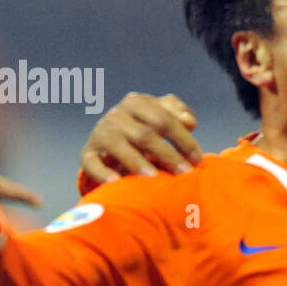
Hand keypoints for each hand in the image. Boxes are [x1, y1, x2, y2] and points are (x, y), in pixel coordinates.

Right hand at [79, 92, 202, 183]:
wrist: (111, 142)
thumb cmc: (147, 129)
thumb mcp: (164, 118)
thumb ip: (180, 116)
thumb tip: (190, 122)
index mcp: (137, 102)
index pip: (164, 119)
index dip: (184, 140)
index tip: (198, 160)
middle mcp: (117, 115)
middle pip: (145, 134)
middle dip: (167, 155)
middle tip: (184, 173)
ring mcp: (101, 133)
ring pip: (120, 146)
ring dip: (137, 162)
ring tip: (154, 178)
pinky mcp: (88, 153)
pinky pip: (93, 164)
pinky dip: (104, 173)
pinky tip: (117, 183)